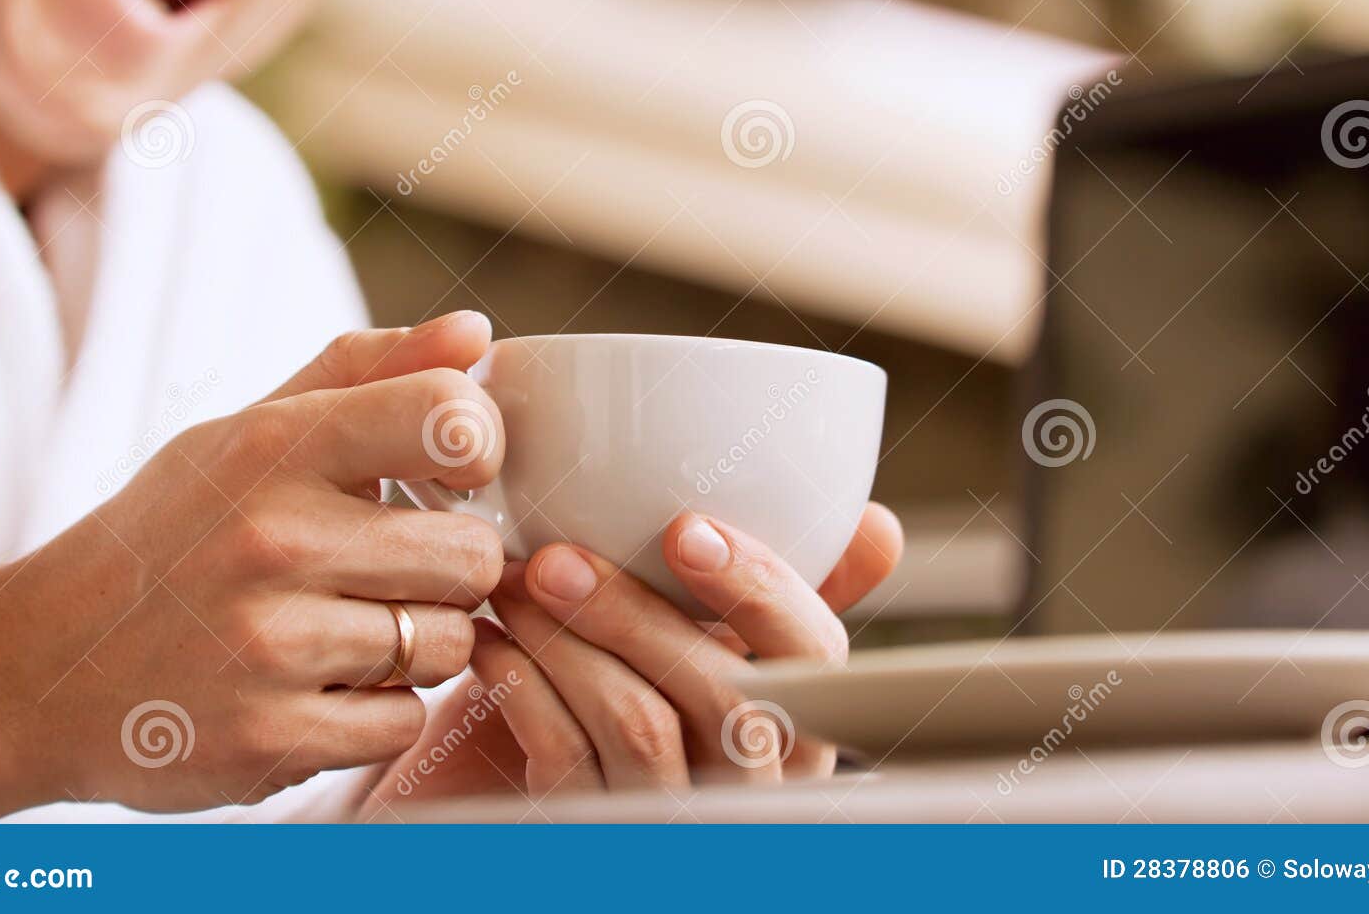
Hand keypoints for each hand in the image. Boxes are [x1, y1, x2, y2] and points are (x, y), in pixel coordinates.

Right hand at [0, 311, 505, 812]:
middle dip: (452, 566)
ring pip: (447, 645)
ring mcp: (269, 647)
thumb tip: (477, 332)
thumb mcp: (249, 431)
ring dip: (418, 643)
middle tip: (397, 568)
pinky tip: (319, 686)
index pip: (447, 414)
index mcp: (272, 447)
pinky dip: (378, 712)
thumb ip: (370, 372)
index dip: (478, 447)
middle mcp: (273, 541)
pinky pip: (403, 724)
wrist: (38, 667)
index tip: (453, 472)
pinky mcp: (268, 742)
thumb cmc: (171, 533)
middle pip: (472, 555)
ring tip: (349, 627)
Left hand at [365, 503, 901, 806]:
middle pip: (724, 696)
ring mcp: (674, 818)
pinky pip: (563, 759)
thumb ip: (783, 601)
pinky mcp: (595, 841)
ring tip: (511, 584)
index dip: (759, 592)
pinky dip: (520, 688)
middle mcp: (751, 785)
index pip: (816, 662)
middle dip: (633, 612)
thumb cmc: (648, 704)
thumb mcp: (720, 657)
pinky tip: (490, 646)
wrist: (534, 808)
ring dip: (562, 638)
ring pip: (637, 723)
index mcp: (797, 727)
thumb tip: (879, 525)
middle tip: (555, 557)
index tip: (686, 532)